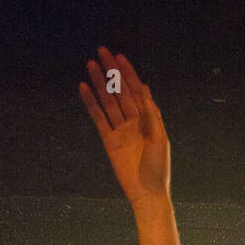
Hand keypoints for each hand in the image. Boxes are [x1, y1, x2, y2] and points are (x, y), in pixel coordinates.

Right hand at [79, 48, 170, 206]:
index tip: (119, 57)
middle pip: (121, 91)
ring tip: (90, 64)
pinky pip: (98, 118)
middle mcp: (134, 122)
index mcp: (148, 119)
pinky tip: (84, 88)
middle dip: (112, 72)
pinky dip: (91, 103)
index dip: (128, 73)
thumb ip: (151, 114)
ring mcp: (120, 130)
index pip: (136, 90)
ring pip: (108, 101)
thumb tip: (144, 89)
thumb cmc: (158, 169)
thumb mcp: (159, 138)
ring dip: (100, 83)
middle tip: (102, 51)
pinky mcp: (109, 141)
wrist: (147, 193)